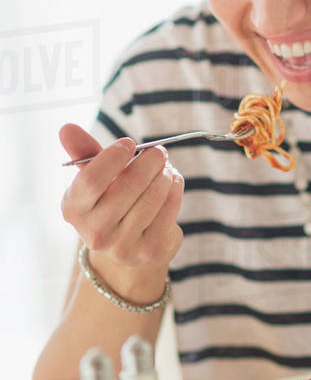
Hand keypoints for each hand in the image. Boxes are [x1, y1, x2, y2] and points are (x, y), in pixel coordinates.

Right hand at [60, 124, 183, 282]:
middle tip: (159, 151)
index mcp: (74, 209)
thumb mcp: (94, 178)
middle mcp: (94, 232)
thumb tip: (66, 128)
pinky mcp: (150, 251)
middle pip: (127, 188)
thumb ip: (83, 152)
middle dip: (148, 163)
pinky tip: (173, 181)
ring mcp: (122, 246)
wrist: (130, 245)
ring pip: (151, 199)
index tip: (129, 143)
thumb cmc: (110, 200)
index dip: (112, 158)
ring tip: (166, 166)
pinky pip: (168, 211)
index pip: (91, 180)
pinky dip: (175, 190)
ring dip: (164, 176)